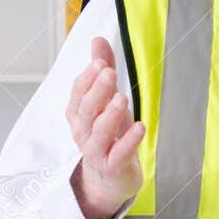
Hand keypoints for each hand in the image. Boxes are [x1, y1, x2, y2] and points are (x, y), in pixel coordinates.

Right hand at [67, 36, 145, 218]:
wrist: (110, 178)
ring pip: (99, 132)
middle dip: (97, 90)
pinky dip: (129, 141)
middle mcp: (83, 132)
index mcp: (78, 114)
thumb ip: (102, 71)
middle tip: (109, 73)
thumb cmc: (109, 135)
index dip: (87, 78)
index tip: (99, 62)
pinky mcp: (113, 166)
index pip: (77, 93)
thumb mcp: (106, 101)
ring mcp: (96, 151)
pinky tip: (140, 127)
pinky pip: (118, 154)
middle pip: (86, 110)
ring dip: (110, 114)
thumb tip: (97, 40)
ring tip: (122, 98)